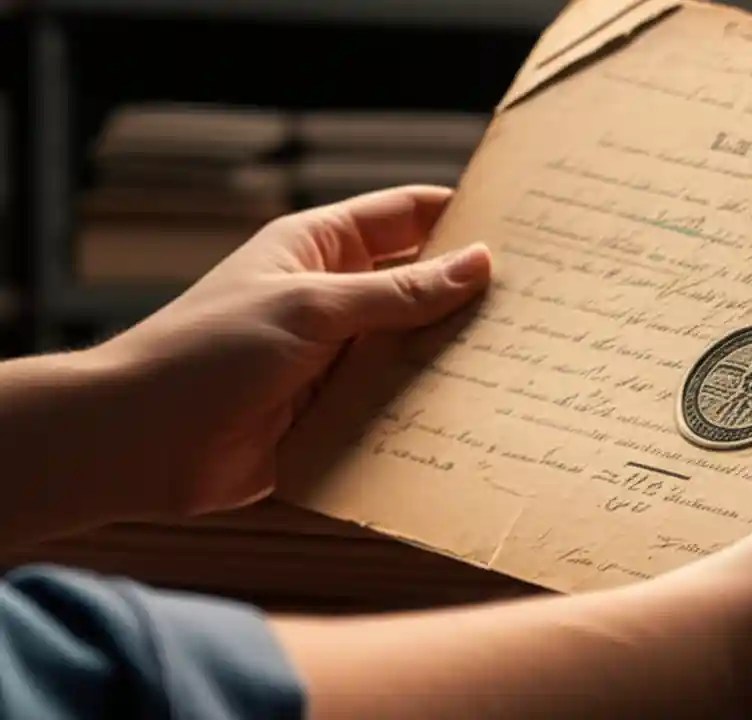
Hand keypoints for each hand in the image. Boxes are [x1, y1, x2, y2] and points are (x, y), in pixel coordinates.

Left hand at [93, 186, 489, 517]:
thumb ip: (398, 292)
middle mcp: (335, 298)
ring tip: (524, 361)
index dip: (462, 215)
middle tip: (543, 303)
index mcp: (321, 248)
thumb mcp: (311, 308)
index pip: (405, 215)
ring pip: (416, 348)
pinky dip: (431, 407)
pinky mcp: (338, 414)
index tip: (527, 227)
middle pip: (421, 285)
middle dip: (472, 293)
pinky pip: (397, 404)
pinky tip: (478, 414)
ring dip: (456, 356)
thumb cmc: (209, 353)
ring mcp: (338, 358)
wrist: (141, 444)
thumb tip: (478, 263)